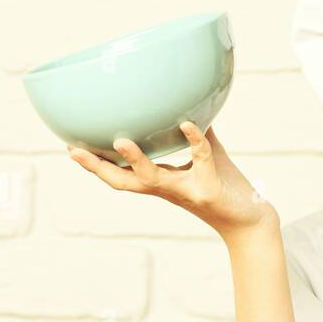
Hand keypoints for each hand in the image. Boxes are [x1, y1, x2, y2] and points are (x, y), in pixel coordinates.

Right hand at [66, 122, 277, 240]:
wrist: (252, 218)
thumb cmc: (227, 186)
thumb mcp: (207, 156)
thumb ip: (196, 133)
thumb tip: (186, 103)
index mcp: (161, 183)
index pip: (121, 175)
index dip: (95, 165)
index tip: (70, 148)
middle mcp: (168, 189)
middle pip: (124, 182)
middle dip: (98, 167)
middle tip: (73, 150)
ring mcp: (186, 192)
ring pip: (153, 179)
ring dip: (135, 161)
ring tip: (120, 141)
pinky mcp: (208, 191)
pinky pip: (200, 162)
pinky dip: (194, 141)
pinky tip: (187, 124)